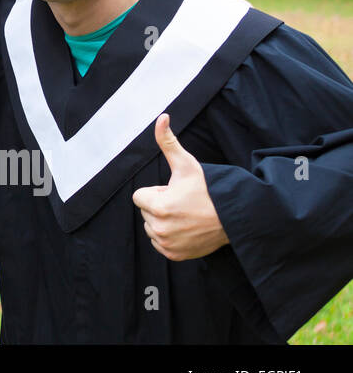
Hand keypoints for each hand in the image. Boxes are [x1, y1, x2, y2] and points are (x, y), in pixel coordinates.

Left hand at [132, 114, 227, 260]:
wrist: (234, 216)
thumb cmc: (209, 189)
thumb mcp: (186, 164)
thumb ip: (168, 142)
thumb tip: (161, 117)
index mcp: (158, 207)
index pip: (139, 196)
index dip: (156, 192)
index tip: (175, 192)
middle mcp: (160, 229)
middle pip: (145, 212)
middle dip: (160, 206)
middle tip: (184, 204)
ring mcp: (167, 244)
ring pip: (152, 227)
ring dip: (163, 220)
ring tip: (187, 215)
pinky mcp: (174, 255)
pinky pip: (160, 243)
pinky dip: (169, 236)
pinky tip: (187, 228)